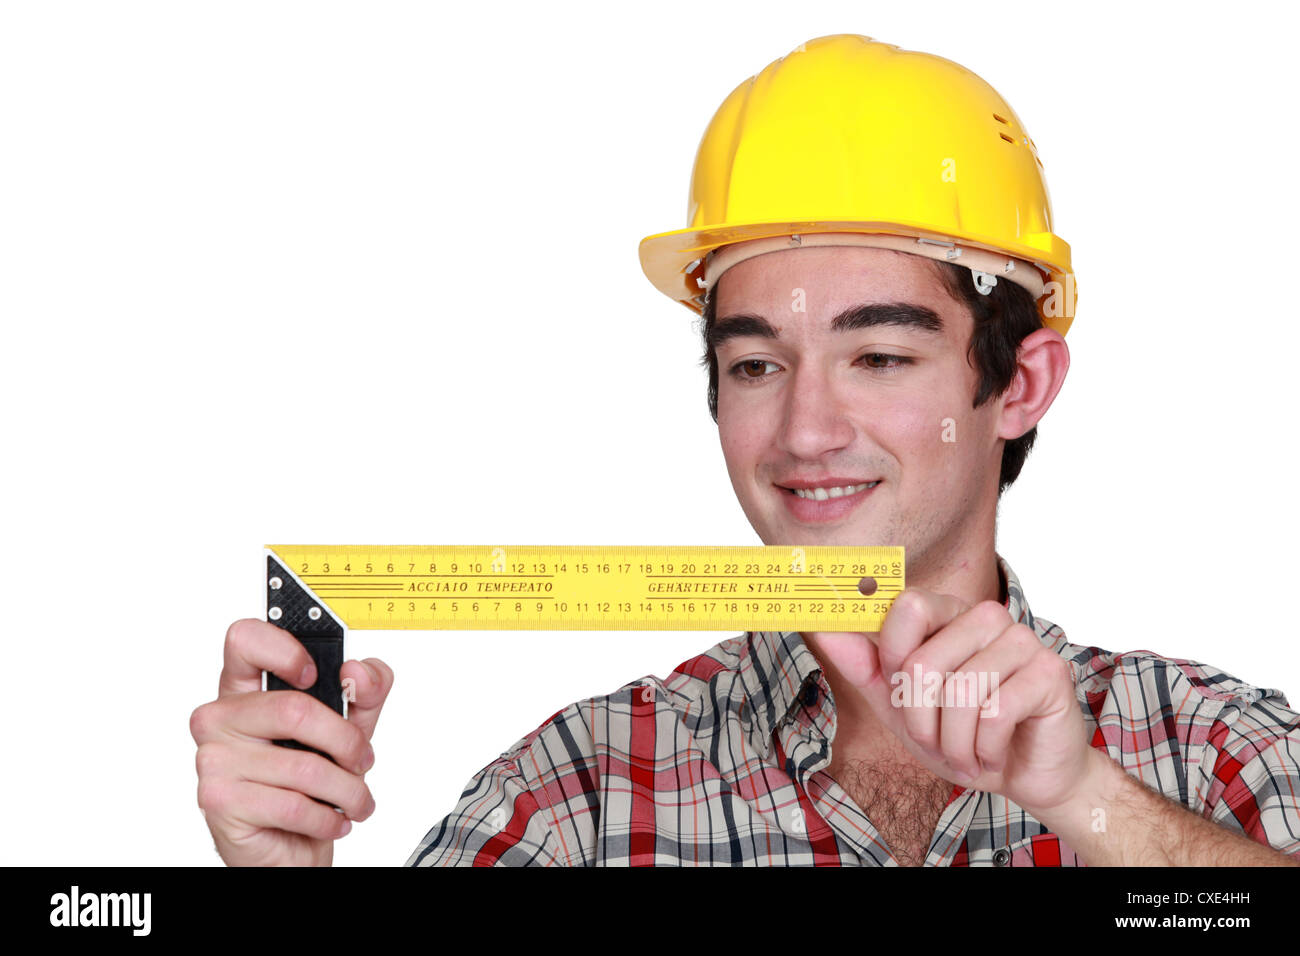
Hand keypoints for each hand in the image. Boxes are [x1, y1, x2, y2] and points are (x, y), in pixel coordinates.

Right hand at [190, 618, 393, 865]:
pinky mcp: (220, 800)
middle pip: (294, 709)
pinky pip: (292, 804)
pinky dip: (326, 818)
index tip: (316, 673)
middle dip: (347, 742)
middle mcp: (220, 719)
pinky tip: (330, 821)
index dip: (284, 649)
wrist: (288, 849)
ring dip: (348, 790)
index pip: (245, 640)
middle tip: (362, 761)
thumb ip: (365, 690)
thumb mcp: (348, 726)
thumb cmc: (312, 782)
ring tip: (355, 800)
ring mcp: (214, 759)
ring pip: (304, 766)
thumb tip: (358, 671)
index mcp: (245, 688)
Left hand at [854, 587, 1089, 814]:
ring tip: (967, 753)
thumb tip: (821, 627)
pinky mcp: (1049, 671)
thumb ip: (864, 666)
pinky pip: (995, 714)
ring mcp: (1022, 639)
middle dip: (921, 721)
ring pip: (959, 693)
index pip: (906, 607)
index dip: (893, 659)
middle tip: (939, 741)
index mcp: (949, 614)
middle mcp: (986, 616)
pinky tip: (995, 754)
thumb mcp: (901, 705)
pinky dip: (985, 750)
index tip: (903, 693)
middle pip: (923, 662)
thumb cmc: (962, 735)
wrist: (1025, 775)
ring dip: (954, 743)